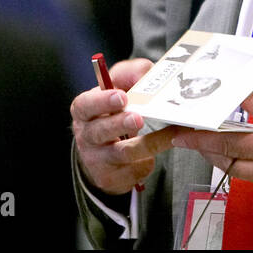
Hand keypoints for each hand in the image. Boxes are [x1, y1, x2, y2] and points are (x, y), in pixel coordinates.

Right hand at [70, 58, 179, 195]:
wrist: (107, 152)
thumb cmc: (116, 112)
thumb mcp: (120, 87)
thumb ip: (131, 74)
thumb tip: (142, 75)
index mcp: (84, 110)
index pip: (85, 105)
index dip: (102, 101)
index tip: (121, 96)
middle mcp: (86, 135)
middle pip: (99, 132)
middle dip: (119, 124)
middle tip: (138, 118)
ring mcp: (97, 159)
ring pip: (121, 153)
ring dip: (147, 143)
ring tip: (168, 135)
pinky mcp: (111, 178)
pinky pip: (132, 171)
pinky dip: (147, 162)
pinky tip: (156, 155)